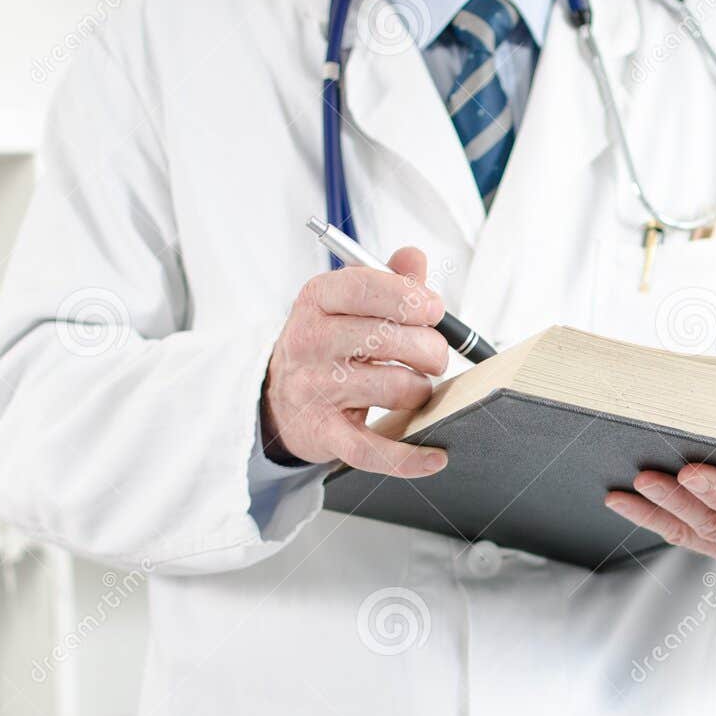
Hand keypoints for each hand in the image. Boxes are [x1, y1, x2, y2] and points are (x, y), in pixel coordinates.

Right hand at [261, 247, 449, 476]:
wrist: (280, 398)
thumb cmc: (327, 344)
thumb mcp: (346, 303)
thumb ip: (386, 280)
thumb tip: (415, 258)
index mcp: (317, 300)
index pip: (364, 287)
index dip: (408, 296)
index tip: (434, 309)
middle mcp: (311, 341)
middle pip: (388, 338)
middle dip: (429, 348)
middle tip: (433, 356)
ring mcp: (315, 388)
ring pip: (393, 388)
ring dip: (420, 390)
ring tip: (414, 387)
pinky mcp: (324, 432)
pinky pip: (372, 449)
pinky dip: (409, 458)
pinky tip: (435, 457)